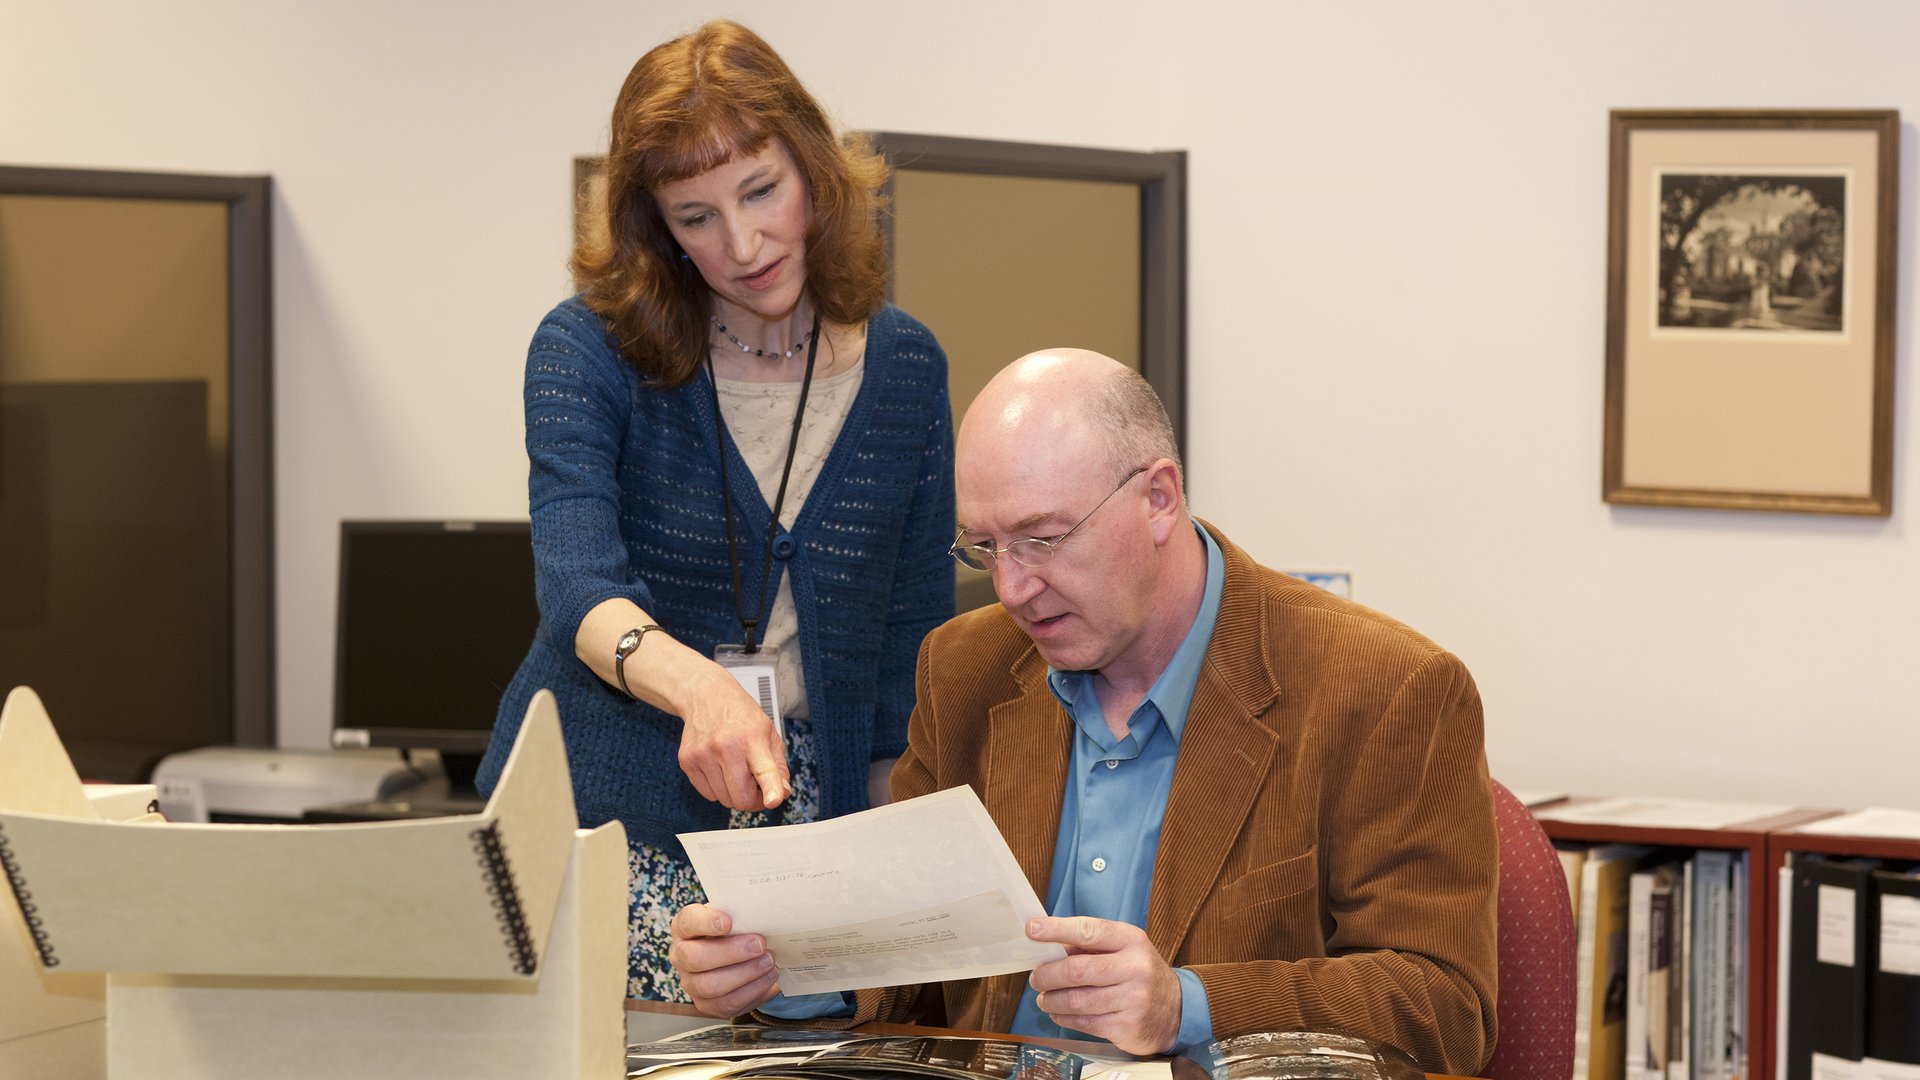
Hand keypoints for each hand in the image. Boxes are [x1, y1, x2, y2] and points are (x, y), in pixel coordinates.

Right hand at [668, 903, 780, 1017]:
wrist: (738, 955)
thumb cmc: (735, 930)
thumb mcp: (734, 915)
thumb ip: (740, 914)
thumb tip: (759, 916)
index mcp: (684, 927)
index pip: (688, 922)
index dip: (706, 922)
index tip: (728, 922)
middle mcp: (680, 956)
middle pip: (695, 959)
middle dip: (731, 953)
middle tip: (759, 945)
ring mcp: (690, 983)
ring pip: (710, 986)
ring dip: (745, 974)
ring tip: (768, 962)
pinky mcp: (706, 1004)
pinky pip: (727, 1003)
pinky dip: (753, 990)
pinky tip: (768, 977)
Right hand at [675, 663, 790, 810]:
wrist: (706, 696)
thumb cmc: (740, 716)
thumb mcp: (768, 733)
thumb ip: (778, 766)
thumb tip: (782, 794)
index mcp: (752, 738)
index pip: (764, 769)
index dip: (770, 789)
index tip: (774, 801)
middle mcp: (726, 747)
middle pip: (741, 798)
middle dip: (752, 800)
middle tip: (755, 787)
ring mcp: (703, 755)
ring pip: (724, 800)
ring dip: (733, 793)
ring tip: (735, 770)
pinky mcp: (687, 762)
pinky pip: (708, 795)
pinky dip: (717, 789)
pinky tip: (719, 768)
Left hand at [1025, 916, 1183, 1055]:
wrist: (1176, 1011)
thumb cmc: (1139, 974)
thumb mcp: (1124, 950)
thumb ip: (1089, 946)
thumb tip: (1047, 945)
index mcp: (1131, 940)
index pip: (1088, 930)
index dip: (1056, 929)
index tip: (1032, 929)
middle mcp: (1135, 968)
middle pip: (1076, 969)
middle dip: (1047, 974)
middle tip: (1036, 977)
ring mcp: (1132, 999)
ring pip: (1076, 1000)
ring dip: (1051, 1000)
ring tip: (1044, 998)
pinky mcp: (1126, 1026)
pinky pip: (1084, 1022)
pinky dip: (1064, 1018)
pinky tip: (1059, 1013)